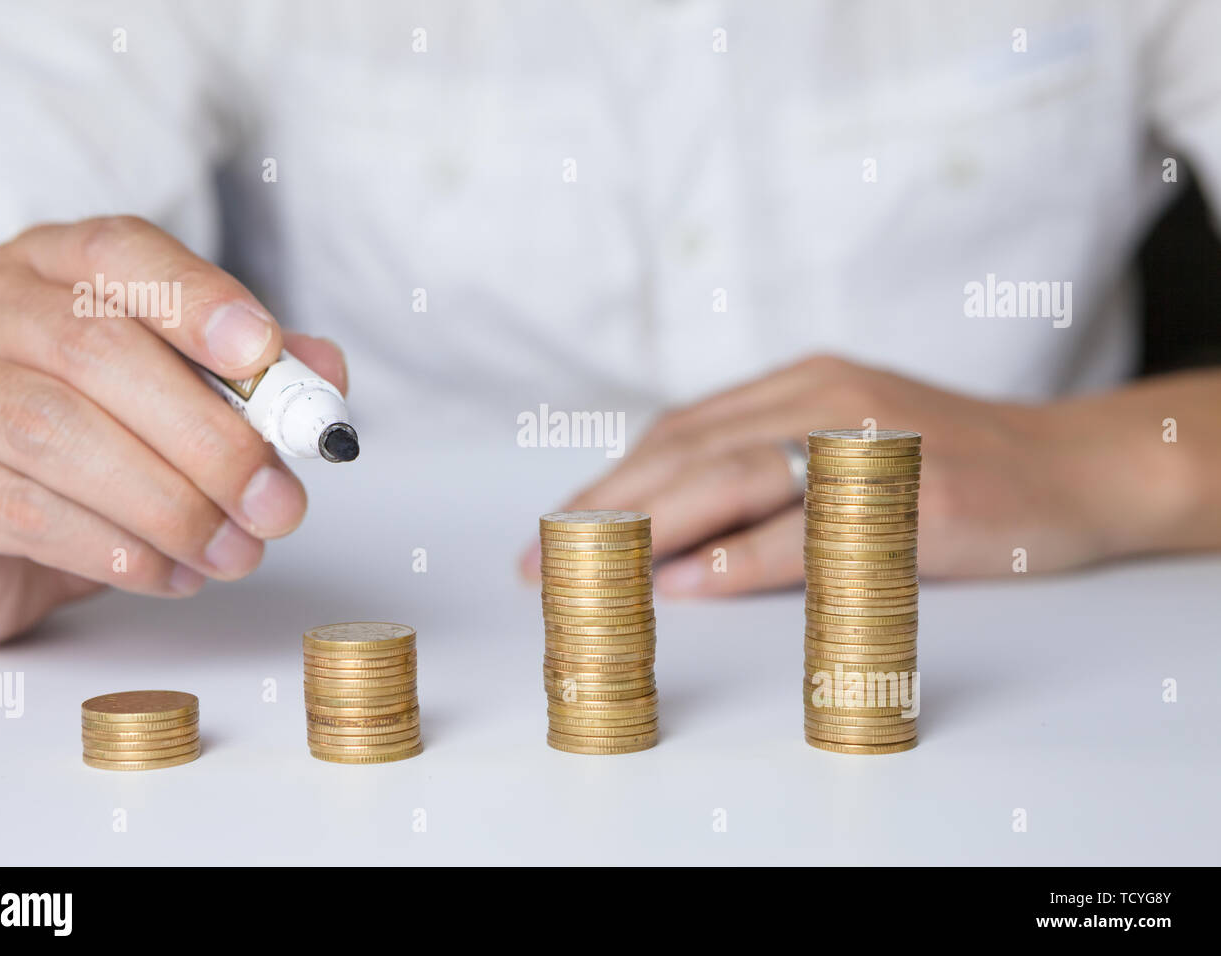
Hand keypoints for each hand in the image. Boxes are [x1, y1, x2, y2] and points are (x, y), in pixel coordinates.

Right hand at [0, 216, 347, 643]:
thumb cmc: (70, 446)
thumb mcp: (160, 398)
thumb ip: (243, 378)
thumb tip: (324, 371)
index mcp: (49, 269)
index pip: (121, 254)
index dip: (197, 298)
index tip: (263, 351)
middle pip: (97, 350)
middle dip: (208, 435)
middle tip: (278, 503)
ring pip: (56, 432)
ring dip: (170, 505)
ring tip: (236, 552)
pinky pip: (23, 511)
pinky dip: (117, 551)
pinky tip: (170, 572)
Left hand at [522, 355, 1129, 595]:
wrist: (1075, 468)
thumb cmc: (956, 463)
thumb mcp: (854, 441)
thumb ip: (772, 467)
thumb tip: (679, 533)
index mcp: (807, 382)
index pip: (683, 430)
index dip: (613, 478)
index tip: (559, 523)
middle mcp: (828, 399)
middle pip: (688, 450)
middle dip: (605, 505)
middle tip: (544, 556)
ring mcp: (870, 444)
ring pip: (731, 480)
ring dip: (648, 528)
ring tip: (588, 570)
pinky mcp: (911, 498)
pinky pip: (804, 531)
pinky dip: (737, 559)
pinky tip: (685, 584)